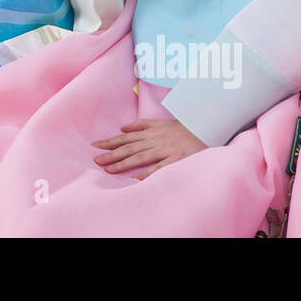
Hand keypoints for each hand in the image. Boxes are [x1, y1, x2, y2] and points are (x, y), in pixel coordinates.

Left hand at [92, 118, 206, 179]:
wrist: (205, 129)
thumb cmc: (181, 128)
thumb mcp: (160, 122)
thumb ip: (142, 125)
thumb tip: (123, 127)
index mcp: (150, 132)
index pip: (126, 137)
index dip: (110, 142)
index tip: (95, 146)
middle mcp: (155, 140)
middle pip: (129, 147)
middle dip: (112, 154)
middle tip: (96, 160)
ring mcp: (165, 150)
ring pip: (140, 157)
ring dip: (124, 163)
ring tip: (109, 170)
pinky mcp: (176, 159)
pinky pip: (160, 167)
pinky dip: (148, 172)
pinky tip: (135, 178)